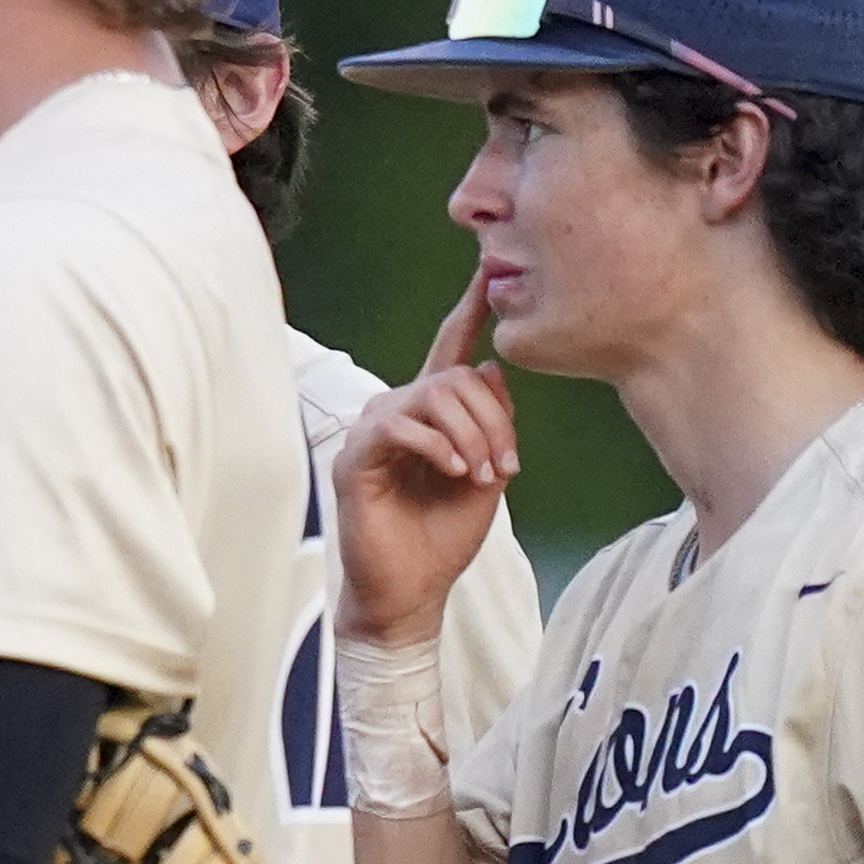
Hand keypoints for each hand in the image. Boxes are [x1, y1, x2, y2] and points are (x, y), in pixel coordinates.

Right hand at [333, 276, 516, 649]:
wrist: (411, 593)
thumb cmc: (443, 539)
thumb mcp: (489, 474)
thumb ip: (494, 423)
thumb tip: (490, 369)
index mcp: (432, 415)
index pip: (449, 351)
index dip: (468, 310)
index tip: (488, 271)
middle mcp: (399, 413)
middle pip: (454, 377)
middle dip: (493, 418)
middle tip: (507, 465)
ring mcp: (374, 432)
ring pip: (432, 395)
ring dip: (471, 435)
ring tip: (481, 474)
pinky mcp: (356, 457)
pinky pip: (400, 425)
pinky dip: (436, 445)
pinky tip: (455, 471)